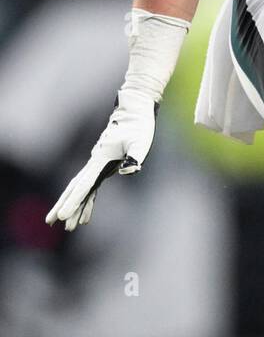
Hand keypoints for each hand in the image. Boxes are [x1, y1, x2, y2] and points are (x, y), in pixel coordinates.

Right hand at [46, 88, 158, 230]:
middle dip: (63, 205)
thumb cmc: (139, 125)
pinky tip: (86, 216)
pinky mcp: (105, 166)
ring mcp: (98, 164)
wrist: (135, 110)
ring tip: (67, 227)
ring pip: (81, 189)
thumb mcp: (140, 141)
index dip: (73, 202)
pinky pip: (92, 188)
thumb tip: (128, 170)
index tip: (62, 216)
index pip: (83, 185)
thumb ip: (134, 157)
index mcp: (100, 159)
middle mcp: (95, 163)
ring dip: (73, 207)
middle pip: (74, 188)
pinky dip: (87, 202)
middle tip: (50, 222)